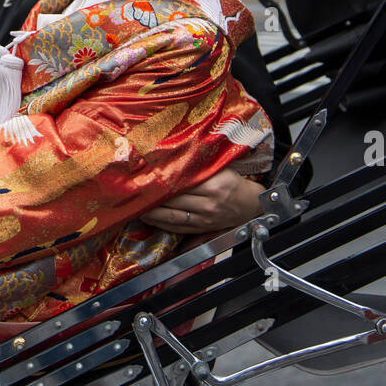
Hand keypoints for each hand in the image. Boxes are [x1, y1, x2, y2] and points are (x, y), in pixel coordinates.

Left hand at [141, 169, 263, 234]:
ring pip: (172, 217)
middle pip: (174, 200)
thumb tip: (173, 157)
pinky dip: (161, 224)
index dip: (162, 180)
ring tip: (136, 206)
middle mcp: (208, 204)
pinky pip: (177, 228)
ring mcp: (204, 219)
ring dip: (152, 213)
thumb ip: (200, 164)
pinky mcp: (201, 228)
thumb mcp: (220, 169)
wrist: (250, 205)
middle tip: (136, 190)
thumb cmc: (234, 184)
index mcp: (213, 185)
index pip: (182, 183)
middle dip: (153, 196)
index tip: (147, 175)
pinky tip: (149, 218)